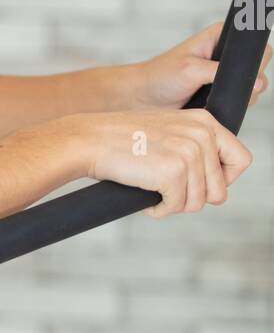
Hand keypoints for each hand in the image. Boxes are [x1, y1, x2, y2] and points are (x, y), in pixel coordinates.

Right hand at [75, 107, 252, 218]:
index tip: (200, 185)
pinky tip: (146, 200)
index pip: (241, 160)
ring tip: (154, 193)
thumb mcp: (170, 131)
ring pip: (198, 203)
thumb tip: (216, 187)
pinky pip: (176, 207)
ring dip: (174, 205)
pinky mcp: (173, 172)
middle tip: (168, 192)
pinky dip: (159, 210)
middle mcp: (202, 135)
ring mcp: (189, 153)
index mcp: (205, 122)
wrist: (91, 140)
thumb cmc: (123, 139)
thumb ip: (196, 147)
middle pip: (220, 190)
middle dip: (193, 198)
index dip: (223, 181)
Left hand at [128, 22, 270, 110]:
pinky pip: (239, 100)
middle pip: (258, 67)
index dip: (256, 60)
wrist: (143, 99)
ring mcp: (225, 76)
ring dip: (242, 96)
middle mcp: (226, 55)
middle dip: (250, 81)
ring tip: (215, 96)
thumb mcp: (191, 69)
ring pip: (252, 87)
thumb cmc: (160, 77)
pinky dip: (233, 105)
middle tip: (226, 87)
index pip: (254, 45)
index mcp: (221, 37)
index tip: (243, 73)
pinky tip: (216, 105)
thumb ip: (222, 73)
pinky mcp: (220, 94)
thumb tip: (256, 83)